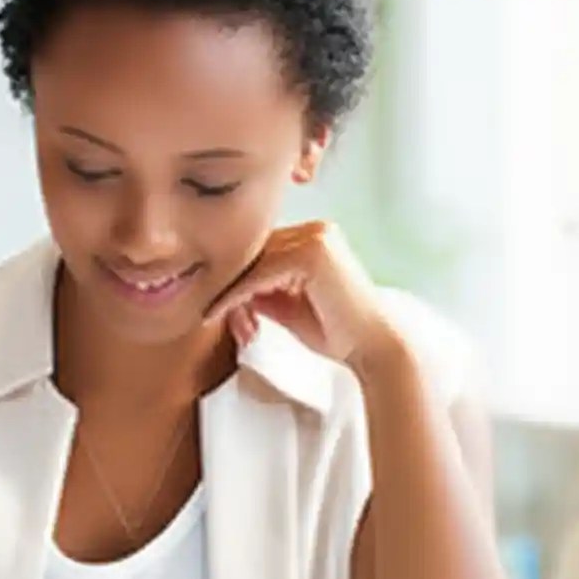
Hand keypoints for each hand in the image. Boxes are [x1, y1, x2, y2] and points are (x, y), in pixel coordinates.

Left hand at [206, 221, 392, 365]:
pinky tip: (216, 312)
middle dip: (229, 282)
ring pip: (254, 261)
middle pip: (254, 252)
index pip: (261, 249)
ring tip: (210, 314)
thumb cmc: (334, 330)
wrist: (372, 347)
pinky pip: (260, 274)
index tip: (210, 299)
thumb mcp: (285, 305)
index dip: (235, 275)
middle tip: (207, 309)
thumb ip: (259, 290)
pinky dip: (236, 295)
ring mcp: (316, 238)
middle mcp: (316, 230)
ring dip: (229, 290)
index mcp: (314, 236)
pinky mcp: (312, 255)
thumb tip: (223, 286)